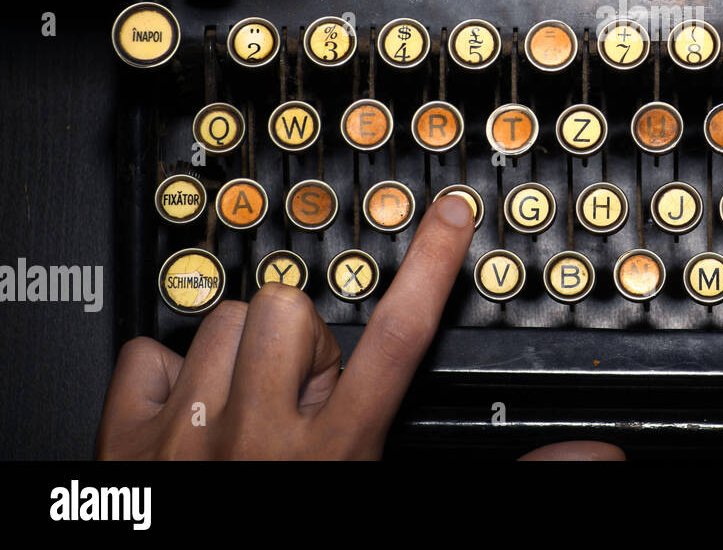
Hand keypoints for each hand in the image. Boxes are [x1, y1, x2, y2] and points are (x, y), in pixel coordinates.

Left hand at [96, 195, 624, 460]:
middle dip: (305, 337)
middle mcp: (261, 436)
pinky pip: (146, 357)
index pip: (399, 335)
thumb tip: (596, 456)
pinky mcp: (124, 448)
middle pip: (292, 308)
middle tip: (309, 393)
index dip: (432, 264)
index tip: (450, 211)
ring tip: (252, 407)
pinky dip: (164, 379)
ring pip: (223, 320)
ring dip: (241, 353)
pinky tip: (186, 418)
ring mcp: (189, 437)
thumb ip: (504, 482)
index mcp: (337, 454)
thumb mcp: (403, 512)